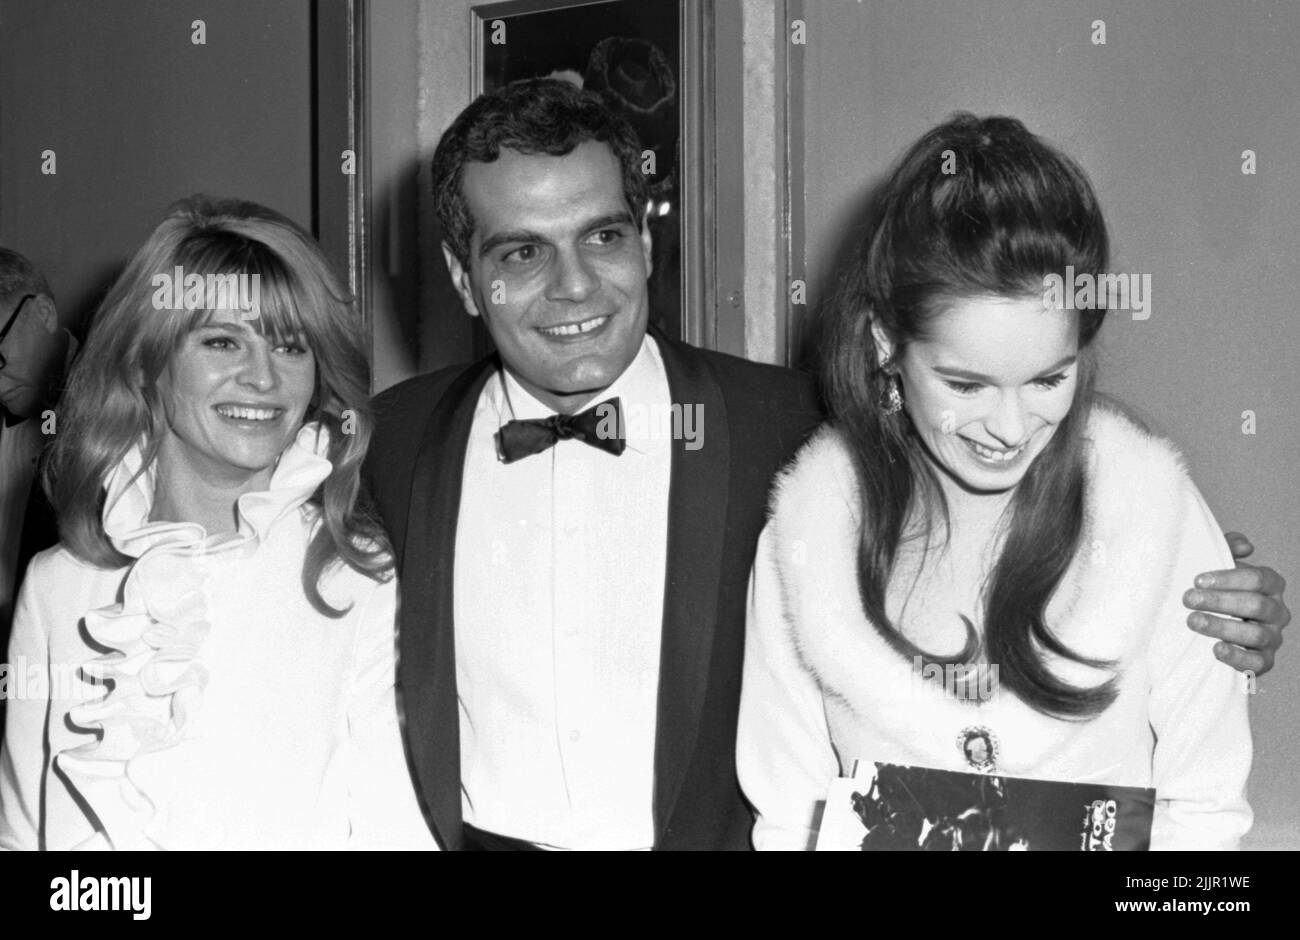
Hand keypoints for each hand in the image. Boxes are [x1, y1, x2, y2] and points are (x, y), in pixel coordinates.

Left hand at [1183, 531, 1289, 675]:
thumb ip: (1228, 548)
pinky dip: (1237, 656)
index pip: (1259, 579)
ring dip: (1222, 627)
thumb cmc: (1216, 590)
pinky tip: (1216, 649)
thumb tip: (1245, 546)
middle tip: (1188, 599)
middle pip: (1256, 605)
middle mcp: (1277, 611)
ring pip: (1255, 634)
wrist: (1211, 626)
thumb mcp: (1219, 567)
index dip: (1229, 578)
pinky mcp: (1263, 662)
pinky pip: (1256, 663)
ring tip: (1193, 621)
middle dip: (1220, 601)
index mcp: (1271, 585)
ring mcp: (1272, 638)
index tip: (1197, 580)